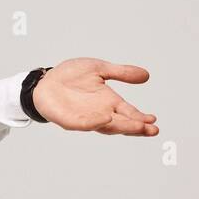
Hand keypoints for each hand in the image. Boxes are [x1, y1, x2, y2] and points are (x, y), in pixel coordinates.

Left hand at [30, 58, 157, 135]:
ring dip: (121, 127)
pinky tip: (105, 120)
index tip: (153, 119)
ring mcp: (86, 118)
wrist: (45, 81)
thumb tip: (146, 75)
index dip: (141, 117)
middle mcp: (100, 113)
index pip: (129, 112)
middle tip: (152, 130)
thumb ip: (121, 73)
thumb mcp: (99, 69)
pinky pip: (83, 124)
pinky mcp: (69, 121)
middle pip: (122, 123)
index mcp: (109, 101)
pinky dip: (94, 123)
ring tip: (136, 127)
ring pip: (106, 126)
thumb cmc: (71, 76)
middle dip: (136, 127)